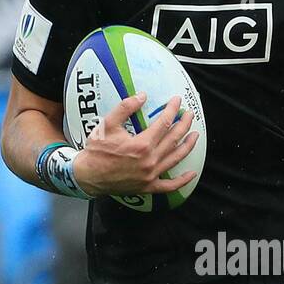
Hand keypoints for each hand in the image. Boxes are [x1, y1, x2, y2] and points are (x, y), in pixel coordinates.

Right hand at [71, 93, 198, 197]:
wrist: (88, 176)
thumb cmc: (97, 151)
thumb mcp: (108, 124)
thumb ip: (125, 108)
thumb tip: (142, 96)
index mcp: (142, 144)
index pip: (164, 123)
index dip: (173, 110)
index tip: (177, 101)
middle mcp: (150, 160)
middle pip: (174, 139)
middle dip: (184, 124)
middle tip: (190, 114)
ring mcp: (151, 175)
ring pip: (176, 159)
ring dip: (188, 146)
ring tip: (195, 135)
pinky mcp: (148, 187)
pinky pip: (169, 186)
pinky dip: (182, 181)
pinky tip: (191, 174)